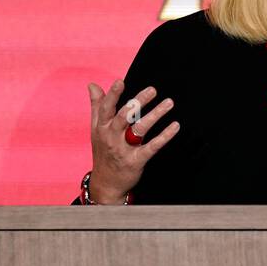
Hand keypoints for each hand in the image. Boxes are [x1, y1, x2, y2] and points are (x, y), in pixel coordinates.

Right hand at [85, 80, 178, 202]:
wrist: (106, 184)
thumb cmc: (102, 152)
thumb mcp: (96, 129)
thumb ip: (96, 106)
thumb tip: (92, 84)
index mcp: (102, 128)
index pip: (106, 108)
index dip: (112, 95)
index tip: (120, 81)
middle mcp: (111, 137)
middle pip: (123, 117)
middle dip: (137, 103)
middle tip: (152, 90)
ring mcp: (124, 149)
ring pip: (139, 129)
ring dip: (155, 114)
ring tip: (169, 103)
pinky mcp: (136, 161)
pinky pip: (152, 147)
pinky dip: (164, 136)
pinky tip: (175, 126)